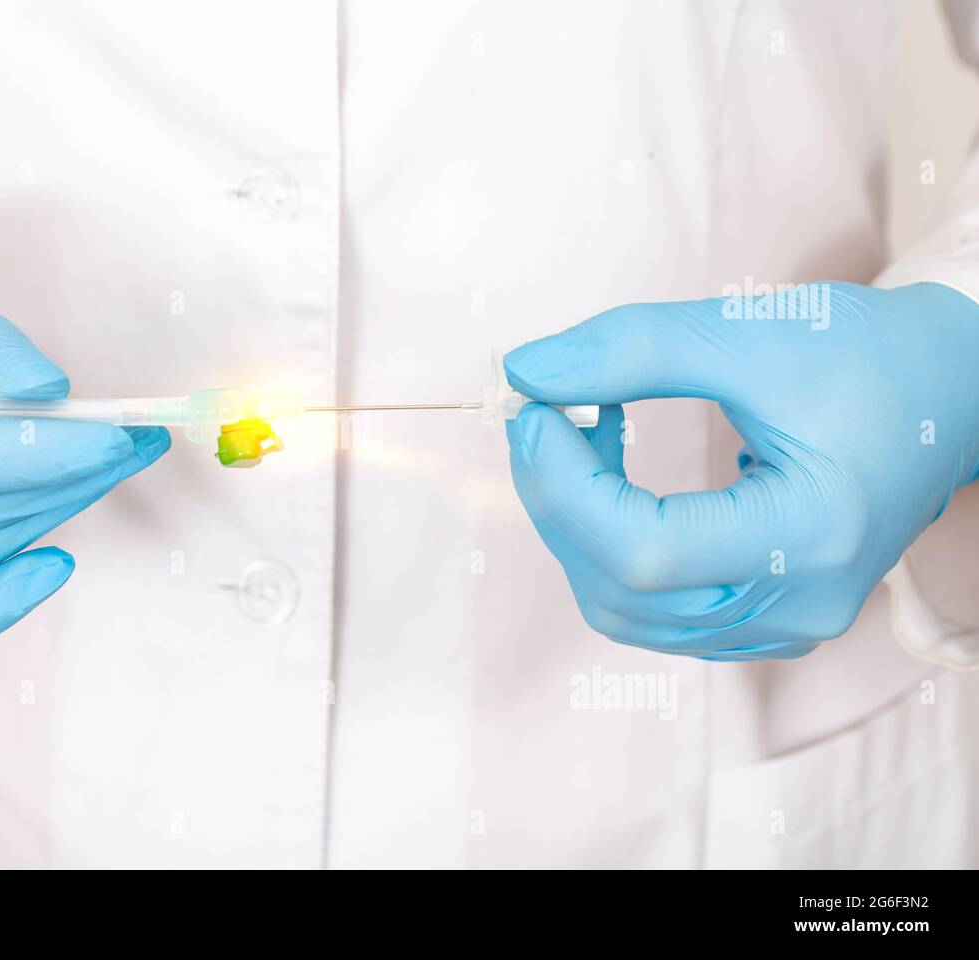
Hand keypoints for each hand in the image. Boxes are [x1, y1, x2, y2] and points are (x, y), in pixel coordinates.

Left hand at [504, 281, 978, 659]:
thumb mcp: (752, 331)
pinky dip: (607, 540)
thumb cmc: (866, 355)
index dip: (564, 485)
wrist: (948, 393)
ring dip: (575, 522)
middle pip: (621, 591)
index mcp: (813, 538)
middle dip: (557, 499)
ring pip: (623, 608)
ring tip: (581, 434)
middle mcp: (798, 606)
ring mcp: (781, 626)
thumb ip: (632, 348)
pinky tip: (609, 474)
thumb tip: (524, 371)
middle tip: (542, 414)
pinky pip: (648, 605)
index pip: (644, 551)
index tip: (533, 409)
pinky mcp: (760, 619)